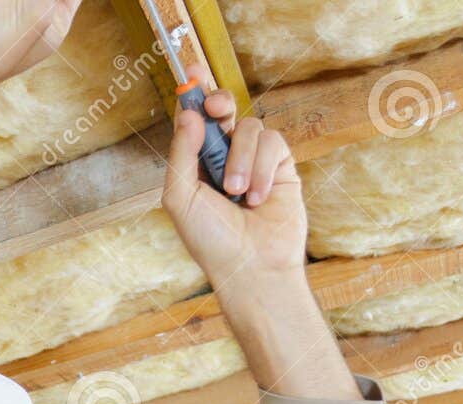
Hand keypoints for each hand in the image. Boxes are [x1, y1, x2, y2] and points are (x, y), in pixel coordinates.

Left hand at [162, 70, 306, 302]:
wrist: (251, 268)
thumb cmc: (211, 241)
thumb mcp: (181, 197)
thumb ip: (181, 154)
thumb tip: (188, 112)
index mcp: (196, 164)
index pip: (195, 120)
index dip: (195, 96)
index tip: (193, 75)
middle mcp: (224, 159)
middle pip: (224, 110)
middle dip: (220, 102)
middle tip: (217, 110)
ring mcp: (255, 162)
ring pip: (249, 127)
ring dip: (241, 159)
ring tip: (238, 195)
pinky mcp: (282, 167)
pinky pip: (273, 143)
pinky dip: (262, 167)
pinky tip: (258, 197)